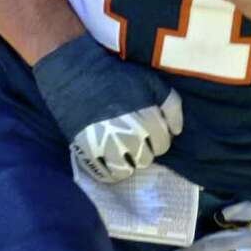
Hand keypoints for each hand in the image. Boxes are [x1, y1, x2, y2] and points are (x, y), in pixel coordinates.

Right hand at [33, 33, 183, 180]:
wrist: (74, 75)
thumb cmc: (115, 77)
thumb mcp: (150, 82)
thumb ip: (171, 105)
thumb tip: (176, 131)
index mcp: (147, 120)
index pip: (162, 145)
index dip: (158, 138)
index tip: (149, 130)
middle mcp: (129, 137)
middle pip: (146, 159)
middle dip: (143, 150)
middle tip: (133, 138)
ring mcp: (107, 148)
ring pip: (127, 170)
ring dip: (127, 162)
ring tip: (121, 150)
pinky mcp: (87, 153)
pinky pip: (106, 175)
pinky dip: (111, 172)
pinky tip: (110, 160)